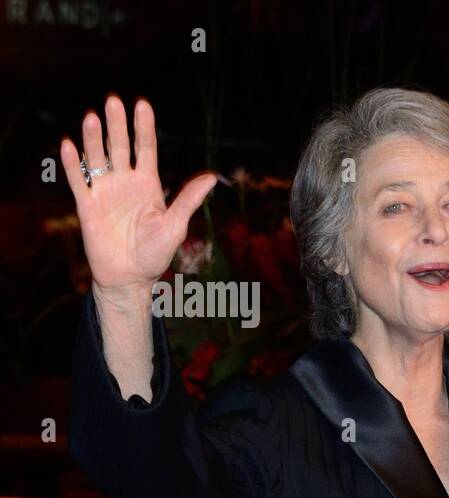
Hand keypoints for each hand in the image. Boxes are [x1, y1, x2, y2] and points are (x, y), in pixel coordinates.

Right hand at [59, 95, 216, 298]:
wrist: (130, 278)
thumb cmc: (155, 254)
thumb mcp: (175, 225)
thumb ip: (188, 199)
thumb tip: (212, 177)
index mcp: (148, 185)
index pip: (145, 149)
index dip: (143, 128)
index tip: (142, 104)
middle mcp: (124, 183)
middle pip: (119, 148)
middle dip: (117, 126)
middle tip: (113, 101)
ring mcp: (104, 193)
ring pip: (97, 159)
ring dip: (94, 139)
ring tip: (92, 117)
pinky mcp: (87, 207)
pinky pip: (78, 182)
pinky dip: (73, 164)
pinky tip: (69, 145)